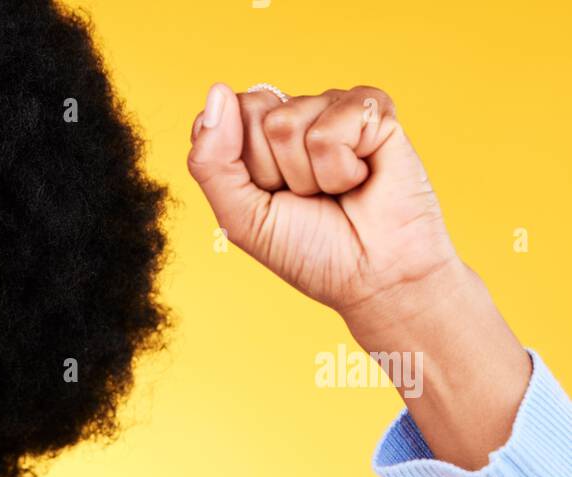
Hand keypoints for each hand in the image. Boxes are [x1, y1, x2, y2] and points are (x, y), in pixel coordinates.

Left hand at [187, 83, 458, 315]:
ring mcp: (332, 108)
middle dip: (272, 170)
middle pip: (253, 113)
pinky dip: (341, 169)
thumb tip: (217, 92)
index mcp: (256, 138)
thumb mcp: (241, 217)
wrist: (372, 276)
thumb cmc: (309, 249)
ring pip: (288, 122)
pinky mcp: (372, 107)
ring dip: (309, 176)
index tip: (268, 197)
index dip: (240, 169)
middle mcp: (294, 115)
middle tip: (304, 197)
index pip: (220, 119)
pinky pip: (332, 127)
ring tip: (334, 191)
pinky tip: (361, 177)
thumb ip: (212, 162)